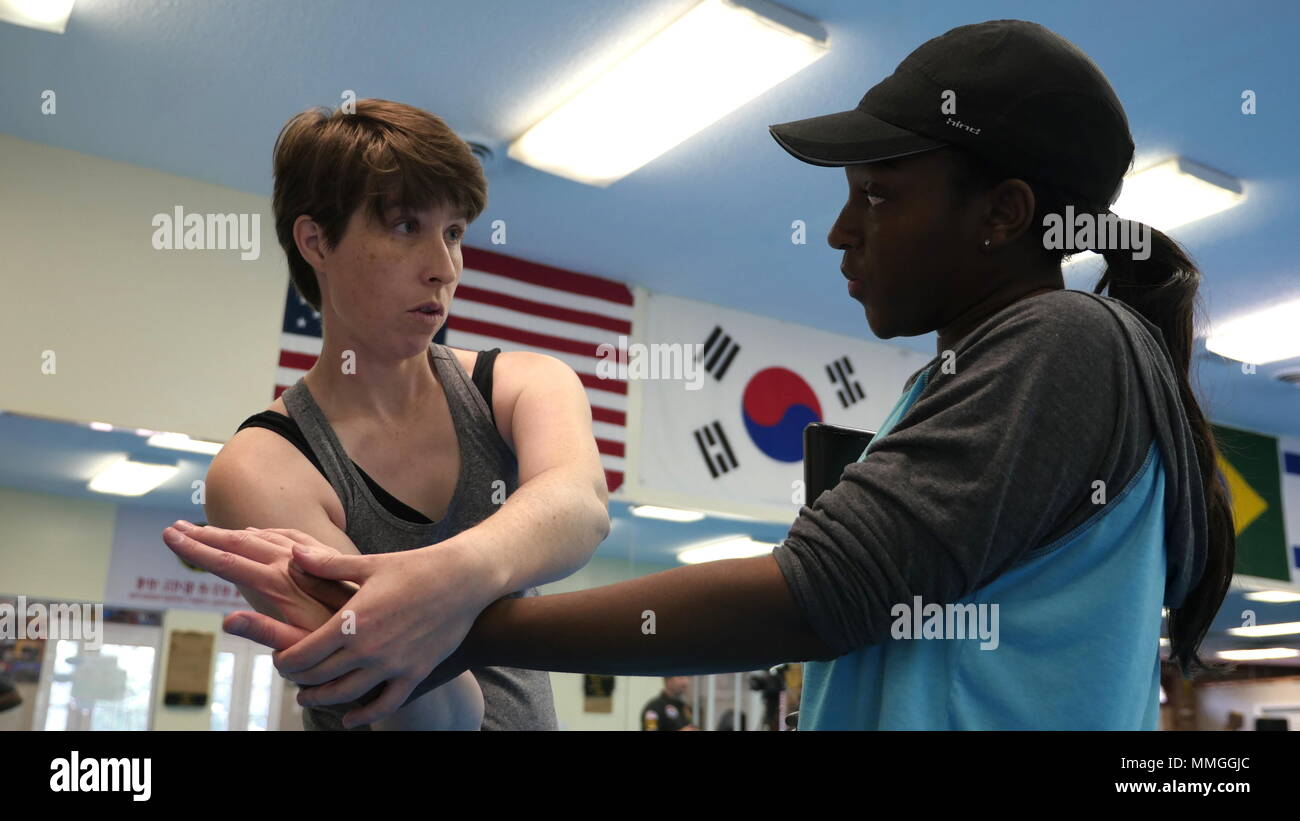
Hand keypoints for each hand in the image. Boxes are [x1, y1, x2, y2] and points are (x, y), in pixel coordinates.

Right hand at [161, 522, 356, 647]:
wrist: (383, 627)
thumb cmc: (339, 646)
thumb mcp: (300, 648)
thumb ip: (263, 631)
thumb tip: (226, 620)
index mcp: (280, 582)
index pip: (228, 562)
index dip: (195, 550)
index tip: (168, 535)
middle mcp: (294, 563)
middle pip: (240, 542)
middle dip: (205, 535)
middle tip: (175, 528)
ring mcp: (310, 557)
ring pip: (263, 535)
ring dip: (231, 531)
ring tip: (206, 528)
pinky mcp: (324, 557)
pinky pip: (288, 536)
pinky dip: (263, 531)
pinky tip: (256, 532)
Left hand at [256, 535, 500, 727]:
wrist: (464, 580)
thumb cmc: (416, 567)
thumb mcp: (370, 565)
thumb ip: (328, 566)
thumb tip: (293, 553)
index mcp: (351, 620)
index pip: (302, 653)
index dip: (284, 661)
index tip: (279, 659)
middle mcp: (368, 648)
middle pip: (318, 677)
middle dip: (299, 680)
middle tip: (292, 676)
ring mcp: (392, 665)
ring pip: (345, 695)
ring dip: (321, 699)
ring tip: (310, 697)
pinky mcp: (415, 674)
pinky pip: (385, 705)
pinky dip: (363, 716)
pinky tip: (350, 719)